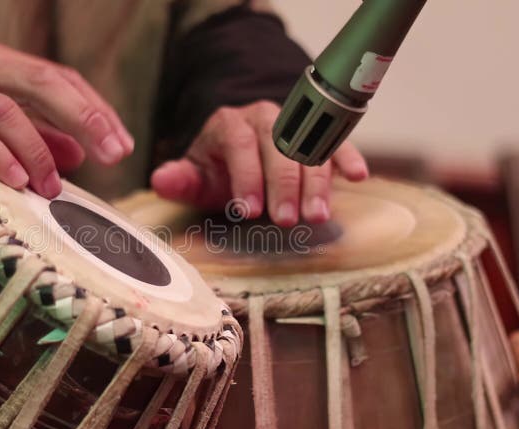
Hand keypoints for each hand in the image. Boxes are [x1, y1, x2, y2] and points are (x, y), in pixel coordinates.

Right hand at [0, 41, 133, 197]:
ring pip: (4, 108)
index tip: (123, 144)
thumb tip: (77, 154)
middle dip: (85, 118)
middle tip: (113, 156)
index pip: (59, 78)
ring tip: (55, 186)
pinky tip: (15, 178)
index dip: (96, 109)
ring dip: (37, 148)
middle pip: (43, 83)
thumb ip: (30, 131)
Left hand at [150, 101, 367, 225]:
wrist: (241, 144)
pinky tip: (359, 175)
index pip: (241, 146)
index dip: (246, 178)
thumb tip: (160, 180)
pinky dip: (347, 157)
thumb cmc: (218, 167)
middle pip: (279, 147)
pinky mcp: (319, 136)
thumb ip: (179, 179)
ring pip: (309, 148)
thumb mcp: (195, 174)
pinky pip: (336, 143)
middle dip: (283, 185)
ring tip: (318, 215)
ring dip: (316, 182)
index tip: (248, 210)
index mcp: (231, 124)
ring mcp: (296, 125)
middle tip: (287, 220)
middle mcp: (266, 118)